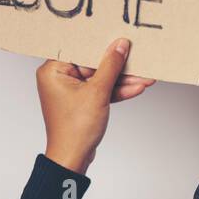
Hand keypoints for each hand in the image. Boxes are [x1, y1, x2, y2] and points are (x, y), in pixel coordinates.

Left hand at [36, 37, 154, 173]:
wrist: (73, 158)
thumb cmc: (75, 129)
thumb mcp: (97, 93)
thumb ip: (110, 66)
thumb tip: (120, 46)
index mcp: (53, 70)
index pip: (81, 50)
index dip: (102, 45)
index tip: (121, 40)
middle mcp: (59, 78)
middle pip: (93, 64)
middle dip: (118, 66)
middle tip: (137, 60)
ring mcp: (71, 91)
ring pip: (100, 79)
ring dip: (122, 80)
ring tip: (145, 77)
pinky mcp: (82, 102)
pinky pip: (101, 91)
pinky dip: (117, 91)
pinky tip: (136, 87)